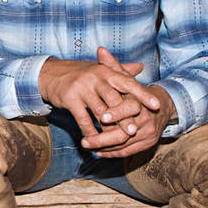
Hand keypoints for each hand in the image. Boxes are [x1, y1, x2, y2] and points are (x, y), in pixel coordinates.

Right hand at [38, 46, 161, 140]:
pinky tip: (94, 140)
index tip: (156, 106)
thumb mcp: (101, 69)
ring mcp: (82, 88)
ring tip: (116, 140)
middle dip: (125, 117)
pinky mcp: (70, 99)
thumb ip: (121, 70)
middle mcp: (95, 78)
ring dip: (108, 128)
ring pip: (100, 112)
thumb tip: (140, 67)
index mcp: (106, 71)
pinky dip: (89, 131)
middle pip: (115, 100)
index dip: (143, 94)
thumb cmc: (80, 74)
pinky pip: (83, 119)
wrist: (51, 74)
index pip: (128, 83)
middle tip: (134, 131)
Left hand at [83, 49, 175, 157]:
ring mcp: (148, 134)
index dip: (116, 113)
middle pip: (125, 132)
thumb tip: (100, 50)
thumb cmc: (136, 92)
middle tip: (85, 140)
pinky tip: (97, 152)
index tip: (101, 117)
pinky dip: (111, 153)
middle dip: (104, 137)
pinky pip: (127, 152)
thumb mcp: (125, 78)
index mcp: (141, 102)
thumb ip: (112, 66)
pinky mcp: (147, 144)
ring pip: (123, 144)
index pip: (130, 108)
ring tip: (86, 145)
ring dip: (103, 147)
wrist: (162, 107)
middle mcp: (147, 119)